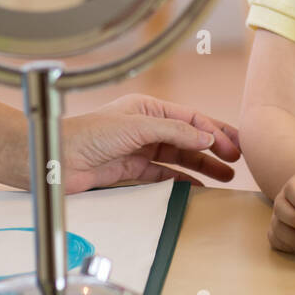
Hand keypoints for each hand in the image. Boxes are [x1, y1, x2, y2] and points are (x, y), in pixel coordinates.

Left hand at [61, 93, 240, 193]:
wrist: (56, 159)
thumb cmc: (88, 134)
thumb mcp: (136, 126)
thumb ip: (173, 131)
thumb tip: (206, 137)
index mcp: (148, 108)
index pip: (189, 118)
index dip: (214, 130)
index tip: (232, 146)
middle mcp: (146, 127)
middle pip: (188, 137)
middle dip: (214, 146)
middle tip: (238, 159)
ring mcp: (139, 149)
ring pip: (179, 157)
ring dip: (203, 165)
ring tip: (226, 175)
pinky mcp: (131, 171)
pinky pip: (164, 174)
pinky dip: (183, 179)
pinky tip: (199, 186)